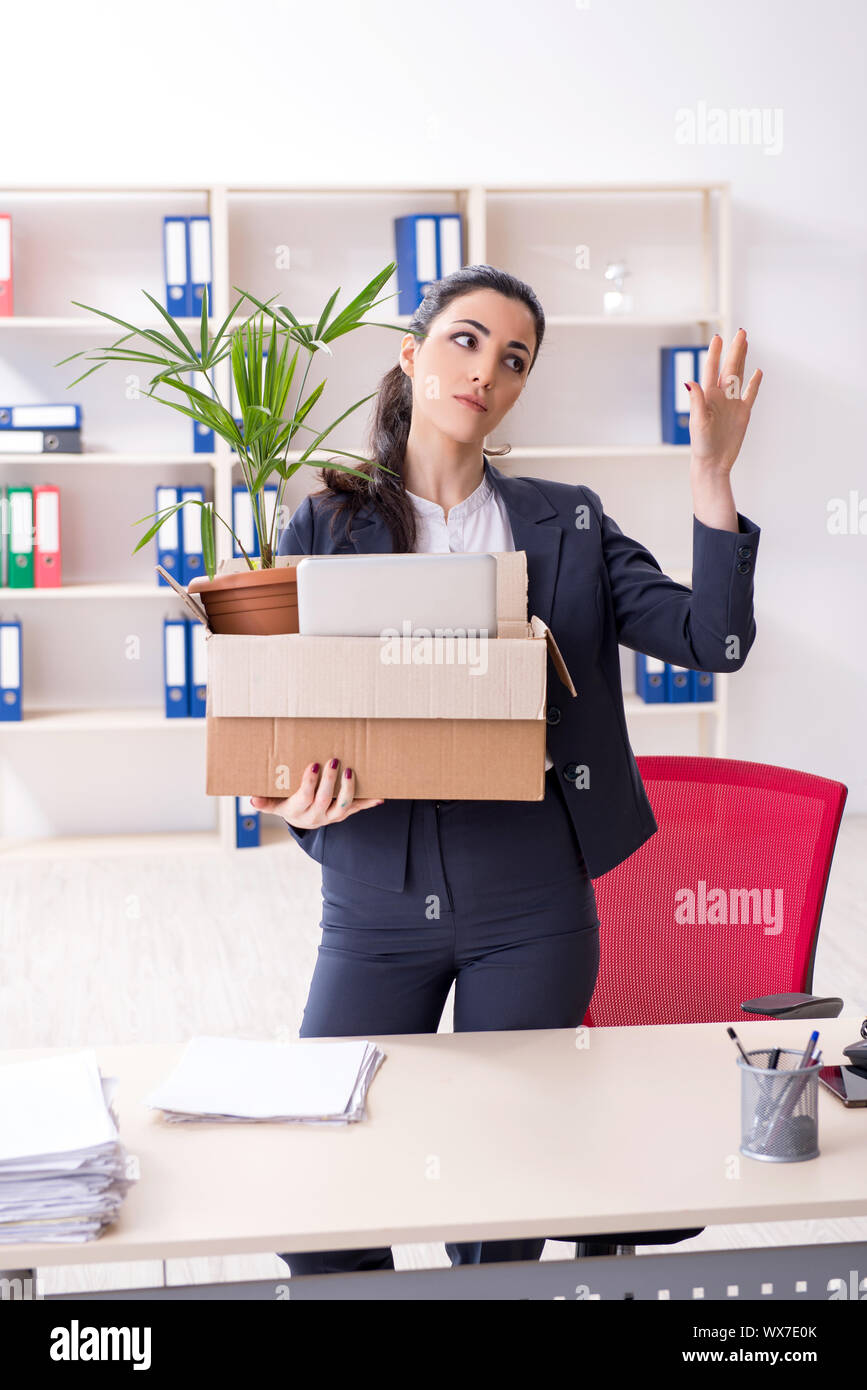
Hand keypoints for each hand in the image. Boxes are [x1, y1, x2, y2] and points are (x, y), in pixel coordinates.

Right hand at [250, 758, 383, 829]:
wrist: (303, 822)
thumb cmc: (287, 806)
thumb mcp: (275, 804)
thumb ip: (265, 802)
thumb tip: (252, 800)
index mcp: (298, 811)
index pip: (305, 796)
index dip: (309, 782)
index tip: (313, 765)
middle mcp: (316, 816)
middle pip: (325, 798)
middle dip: (330, 780)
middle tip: (334, 761)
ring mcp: (331, 816)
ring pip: (343, 805)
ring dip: (348, 788)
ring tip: (350, 771)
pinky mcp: (343, 814)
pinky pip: (357, 809)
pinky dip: (368, 802)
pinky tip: (379, 795)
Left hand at [686, 329, 762, 475]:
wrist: (713, 462)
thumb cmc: (701, 444)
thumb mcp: (698, 421)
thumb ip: (696, 400)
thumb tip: (690, 381)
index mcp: (708, 396)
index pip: (712, 369)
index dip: (715, 353)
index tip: (718, 337)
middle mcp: (720, 396)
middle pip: (729, 368)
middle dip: (735, 350)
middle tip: (741, 332)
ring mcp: (732, 403)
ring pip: (739, 376)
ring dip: (742, 360)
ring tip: (745, 343)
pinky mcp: (743, 413)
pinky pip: (750, 394)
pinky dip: (754, 383)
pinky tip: (757, 372)